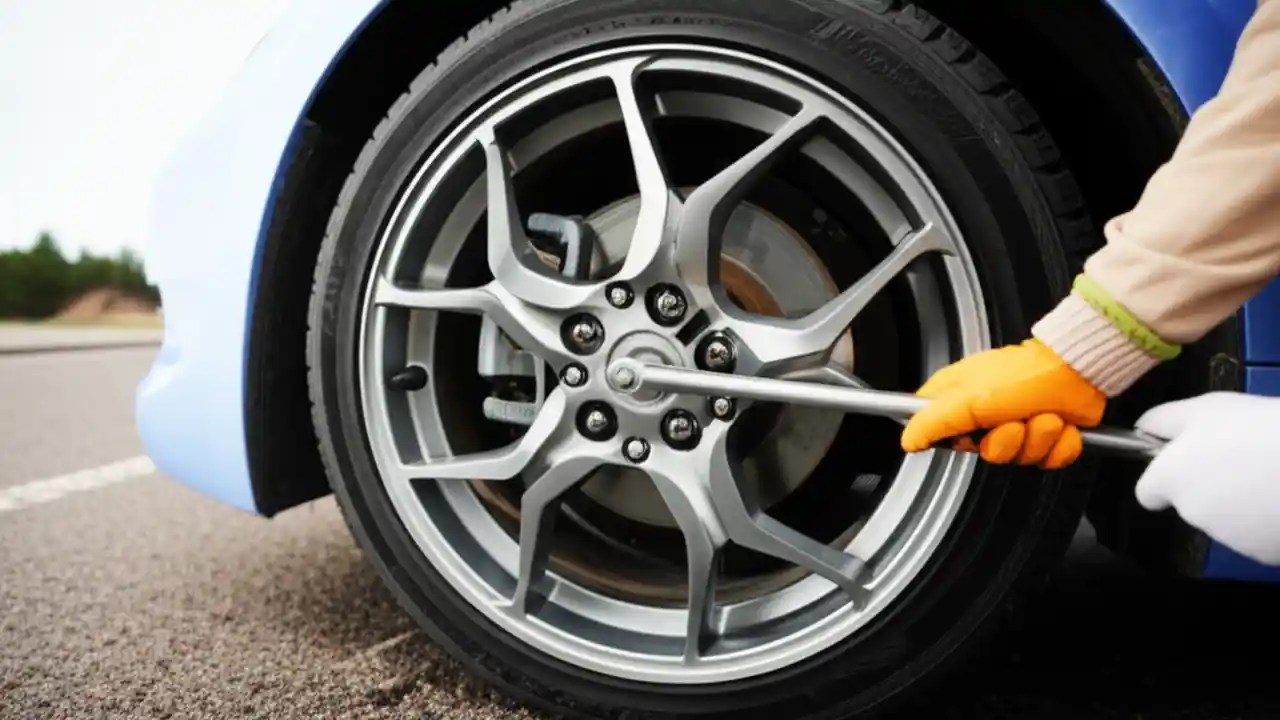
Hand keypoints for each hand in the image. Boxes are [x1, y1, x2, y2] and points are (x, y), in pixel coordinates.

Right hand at [901, 340, 1105, 468]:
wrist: (1078, 371)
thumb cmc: (1025, 374)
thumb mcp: (967, 399)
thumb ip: (932, 421)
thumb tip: (907, 441)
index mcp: (961, 398)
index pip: (940, 431)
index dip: (955, 439)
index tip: (968, 431)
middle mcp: (987, 413)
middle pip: (984, 453)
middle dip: (1005, 442)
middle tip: (1013, 421)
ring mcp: (1019, 426)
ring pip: (1018, 459)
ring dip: (1036, 440)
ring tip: (1042, 416)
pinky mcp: (1048, 437)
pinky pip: (1048, 460)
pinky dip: (1059, 445)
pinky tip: (1060, 425)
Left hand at [1134, 393, 1279, 565]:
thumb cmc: (1260, 429)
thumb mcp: (1205, 408)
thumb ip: (1163, 421)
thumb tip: (1144, 428)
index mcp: (1170, 479)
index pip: (1147, 492)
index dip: (1165, 478)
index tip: (1187, 464)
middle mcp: (1191, 512)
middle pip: (1189, 503)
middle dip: (1209, 486)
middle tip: (1240, 460)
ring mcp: (1228, 536)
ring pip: (1225, 520)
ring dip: (1238, 503)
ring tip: (1266, 473)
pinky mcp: (1262, 552)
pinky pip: (1257, 534)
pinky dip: (1265, 520)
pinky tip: (1278, 494)